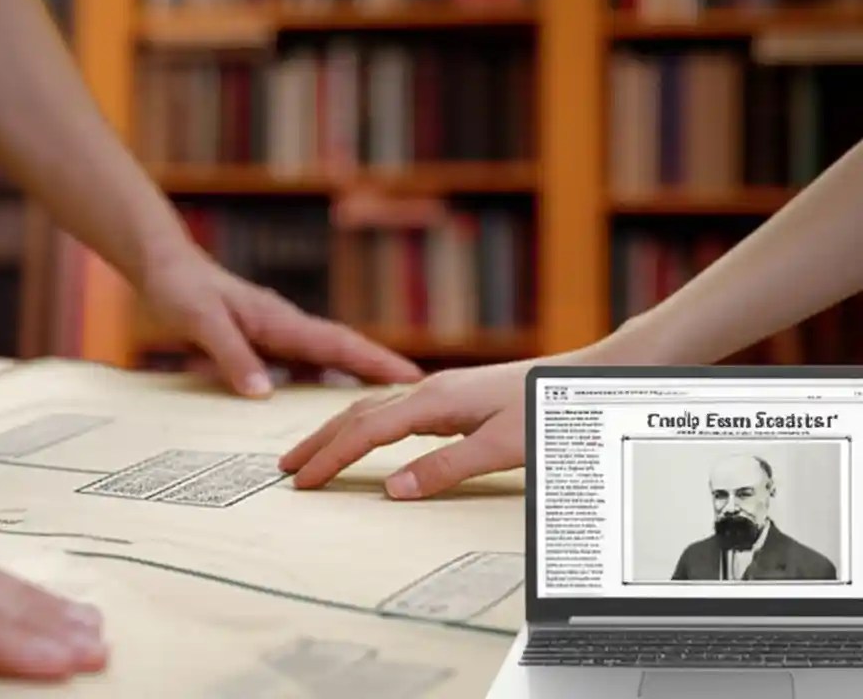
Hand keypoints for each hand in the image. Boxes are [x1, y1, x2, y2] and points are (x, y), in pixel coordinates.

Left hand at [138, 248, 422, 395]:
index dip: (375, 362)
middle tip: (420, 396)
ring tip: (388, 407)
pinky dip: (322, 379)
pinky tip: (328, 401)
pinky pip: (300, 365)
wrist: (161, 267)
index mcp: (280, 322)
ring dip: (355, 379)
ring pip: (325, 360)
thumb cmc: (180, 290)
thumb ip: (233, 356)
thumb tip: (265, 395)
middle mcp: (285, 327)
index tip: (412, 377)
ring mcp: (276, 334)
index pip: (339, 344)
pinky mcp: (261, 341)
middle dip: (379, 372)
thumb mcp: (202, 323)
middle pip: (343, 352)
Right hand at [279, 346, 600, 498]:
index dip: (330, 458)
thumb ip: (444, 468)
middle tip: (286, 469)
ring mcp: (439, 392)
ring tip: (312, 453)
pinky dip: (364, 425)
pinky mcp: (451, 397)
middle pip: (358, 415)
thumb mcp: (500, 449)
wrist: (581, 378)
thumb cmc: (546, 413)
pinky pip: (392, 410)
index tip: (302, 481)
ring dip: (337, 432)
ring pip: (372, 409)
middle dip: (319, 442)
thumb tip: (392, 490)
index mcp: (434, 401)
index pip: (366, 432)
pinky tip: (363, 434)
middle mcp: (429, 391)